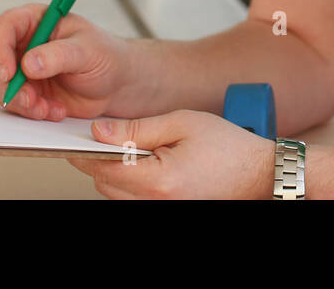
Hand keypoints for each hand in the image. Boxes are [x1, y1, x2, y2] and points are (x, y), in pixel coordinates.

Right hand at [0, 4, 133, 120]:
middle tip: (29, 99)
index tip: (8, 73)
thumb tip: (29, 63)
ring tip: (46, 108)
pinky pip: (15, 104)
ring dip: (20, 102)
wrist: (116, 83)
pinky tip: (55, 110)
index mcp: (36, 21)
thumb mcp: (87, 51)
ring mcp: (22, 69)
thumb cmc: (105, 56)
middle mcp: (24, 43)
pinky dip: (31, 112)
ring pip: (0, 86)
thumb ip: (59, 55)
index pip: (3, 28)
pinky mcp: (27, 91)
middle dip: (7, 85)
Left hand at [66, 110, 275, 198]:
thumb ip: (138, 128)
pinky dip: (131, 183)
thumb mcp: (182, 123)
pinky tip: (144, 164)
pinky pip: (135, 200)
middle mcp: (157, 204)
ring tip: (130, 147)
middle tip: (103, 136)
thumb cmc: (230, 147)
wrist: (260, 173)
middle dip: (99, 160)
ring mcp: (162, 211)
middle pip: (105, 185)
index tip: (73, 138)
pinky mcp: (167, 211)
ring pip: (117, 195)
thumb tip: (101, 131)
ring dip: (114, 172)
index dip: (84, 151)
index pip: (103, 168)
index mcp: (159, 181)